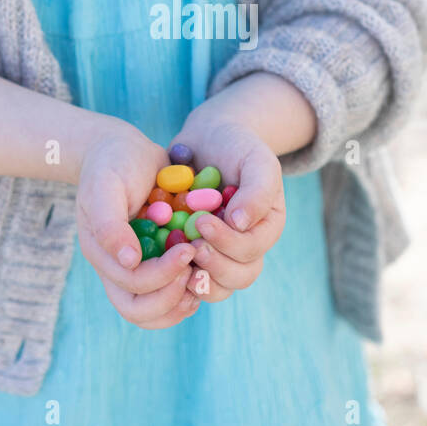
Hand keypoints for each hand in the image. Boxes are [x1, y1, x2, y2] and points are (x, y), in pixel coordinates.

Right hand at [76, 123, 201, 329]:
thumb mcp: (104, 186)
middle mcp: (119, 269)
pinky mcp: (158, 260)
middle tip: (194, 269)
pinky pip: (173, 293)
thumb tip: (128, 262)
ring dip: (182, 301)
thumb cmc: (111, 164)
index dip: (162, 275)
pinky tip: (206, 272)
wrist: (123, 150)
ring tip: (201, 279)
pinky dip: (190, 289)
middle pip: (140, 312)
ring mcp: (138, 268)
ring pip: (156, 312)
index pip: (132, 287)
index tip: (187, 248)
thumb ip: (110, 224)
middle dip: (172, 297)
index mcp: (103, 255)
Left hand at [168, 112, 285, 305]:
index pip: (251, 251)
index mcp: (266, 229)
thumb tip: (241, 224)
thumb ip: (258, 190)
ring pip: (215, 287)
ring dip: (195, 278)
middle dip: (213, 266)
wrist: (210, 138)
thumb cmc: (238, 146)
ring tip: (175, 257)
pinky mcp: (194, 254)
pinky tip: (160, 261)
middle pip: (237, 277)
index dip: (227, 243)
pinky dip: (174, 275)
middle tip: (189, 246)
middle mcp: (246, 247)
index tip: (202, 222)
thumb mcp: (257, 160)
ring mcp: (220, 253)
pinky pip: (187, 278)